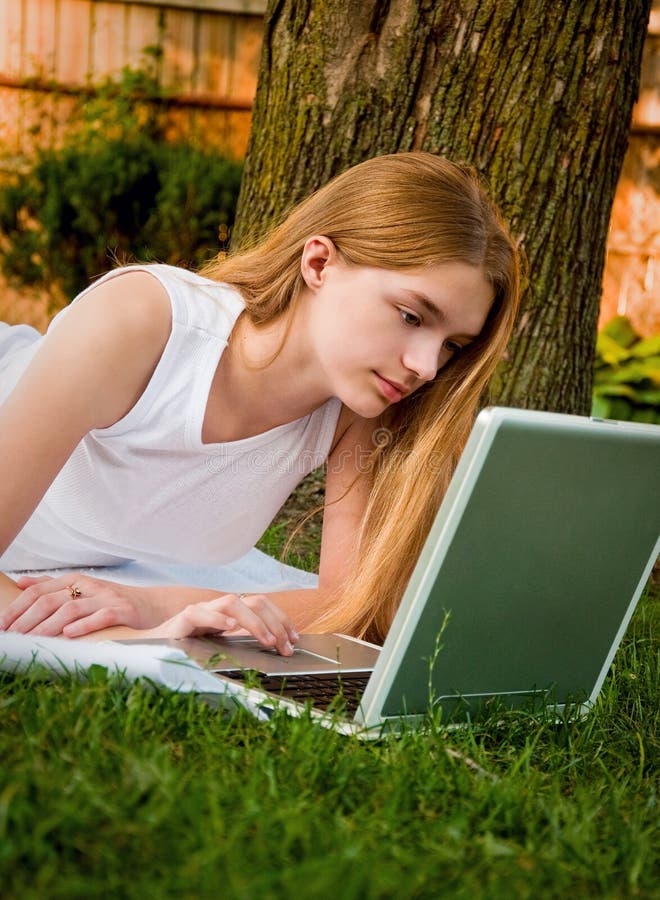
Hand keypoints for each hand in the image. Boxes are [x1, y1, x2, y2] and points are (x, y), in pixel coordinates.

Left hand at [0, 574, 157, 636]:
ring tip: (33, 641)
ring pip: (71, 609)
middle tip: (12, 638)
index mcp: (75, 580)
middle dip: (27, 620)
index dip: (17, 608)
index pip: (39, 591)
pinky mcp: (123, 610)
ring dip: (48, 626)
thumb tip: (20, 582)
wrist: (151, 606)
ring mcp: (106, 597)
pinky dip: (83, 625)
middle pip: (50, 600)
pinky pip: (100, 617)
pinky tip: (69, 635)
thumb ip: (51, 585)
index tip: (2, 625)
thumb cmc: (110, 601)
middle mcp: (89, 586)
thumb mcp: (81, 589)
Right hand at [149, 593, 299, 656]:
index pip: (262, 606)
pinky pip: (200, 612)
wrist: (151, 651)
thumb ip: (242, 644)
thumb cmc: (187, 651)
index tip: (294, 639)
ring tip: (266, 640)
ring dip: (254, 622)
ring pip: (232, 602)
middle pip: (254, 601)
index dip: (281, 620)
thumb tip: (274, 648)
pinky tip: (230, 628)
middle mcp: (218, 609)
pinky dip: (217, 618)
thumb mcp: (222, 648)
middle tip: (285, 645)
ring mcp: (201, 610)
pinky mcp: (182, 619)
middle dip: (275, 621)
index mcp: (230, 615)